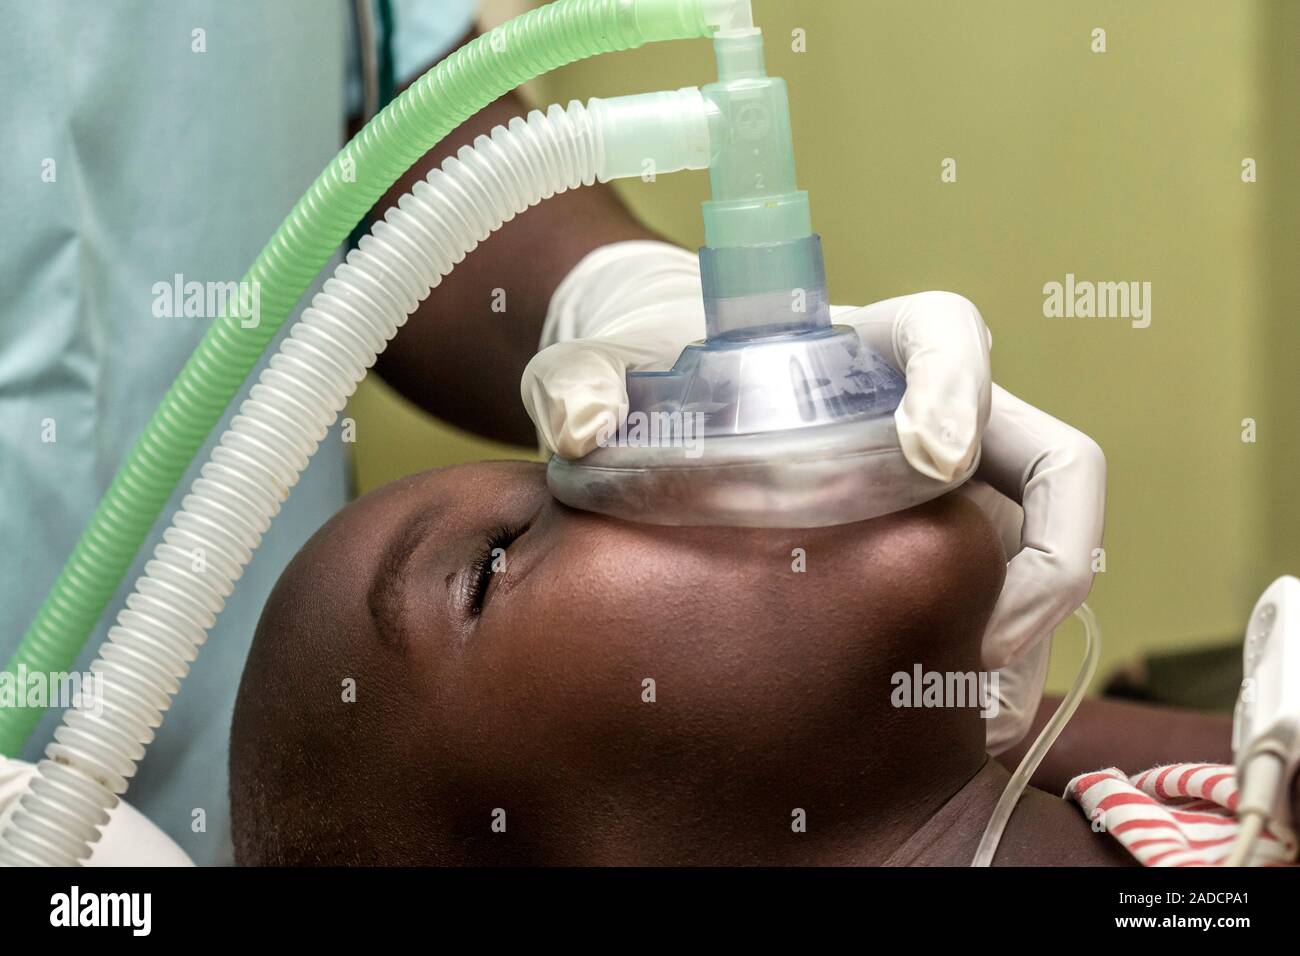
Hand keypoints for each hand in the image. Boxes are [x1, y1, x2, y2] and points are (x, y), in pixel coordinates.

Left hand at [523, 241, 1105, 752]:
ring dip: (1032, 629)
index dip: (961, 391)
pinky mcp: (941, 545)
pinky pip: (1005, 595)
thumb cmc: (651, 366)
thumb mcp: (603, 362)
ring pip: (1043, 544)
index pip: (951, 337)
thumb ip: (581, 381)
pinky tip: (941, 719)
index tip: (930, 460)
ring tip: (970, 716)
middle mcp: (939, 408)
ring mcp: (953, 483)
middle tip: (982, 639)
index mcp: (873, 342)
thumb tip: (582, 427)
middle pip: (1054, 460)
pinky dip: (998, 657)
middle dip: (1044, 556)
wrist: (665, 396)